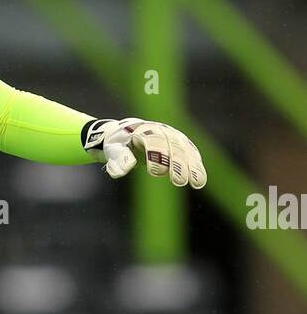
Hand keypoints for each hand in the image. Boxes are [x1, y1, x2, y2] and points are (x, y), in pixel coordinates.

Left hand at [83, 118, 206, 187]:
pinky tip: (200, 179)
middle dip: (177, 164)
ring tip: (197, 183)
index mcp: (143, 130)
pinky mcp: (179, 142)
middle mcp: (161, 130)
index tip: (155, 172)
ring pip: (185, 150)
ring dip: (192, 166)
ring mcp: (172, 135)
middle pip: (172, 147)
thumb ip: (118, 159)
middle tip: (179, 182)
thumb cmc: (117, 144)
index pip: (153, 142)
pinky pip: (190, 153)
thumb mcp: (112, 150)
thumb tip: (126, 168)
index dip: (155, 156)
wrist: (125, 133)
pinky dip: (196, 165)